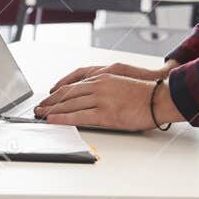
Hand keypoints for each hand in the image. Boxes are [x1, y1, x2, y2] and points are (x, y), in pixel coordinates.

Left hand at [36, 72, 178, 131]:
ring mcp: (101, 99)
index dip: (57, 93)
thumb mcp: (119, 84)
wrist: (160, 99)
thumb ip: (103, 88)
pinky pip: (78, 116)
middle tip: (38, 108)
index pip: (72, 85)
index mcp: (102, 77)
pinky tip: (53, 120)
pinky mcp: (106, 114)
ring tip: (40, 115)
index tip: (47, 99)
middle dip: (49, 102)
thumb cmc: (144, 94)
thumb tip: (89, 98)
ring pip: (69, 104)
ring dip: (51, 110)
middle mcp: (98, 85)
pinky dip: (62, 118)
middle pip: (67, 94)